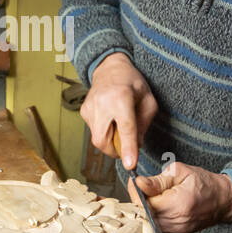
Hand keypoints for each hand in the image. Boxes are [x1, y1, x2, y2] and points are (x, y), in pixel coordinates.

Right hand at [81, 53, 157, 169]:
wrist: (110, 67)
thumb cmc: (132, 83)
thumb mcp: (148, 100)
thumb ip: (144, 124)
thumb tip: (136, 146)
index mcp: (121, 97)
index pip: (125, 128)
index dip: (128, 148)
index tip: (130, 165)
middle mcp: (102, 103)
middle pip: (103, 140)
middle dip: (115, 151)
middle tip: (126, 147)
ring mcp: (89, 107)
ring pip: (97, 139)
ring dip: (110, 140)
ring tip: (118, 125)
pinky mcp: (83, 112)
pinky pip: (94, 131)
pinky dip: (104, 132)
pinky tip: (110, 119)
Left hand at [130, 161, 231, 232]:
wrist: (223, 199)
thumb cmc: (204, 183)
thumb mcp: (180, 172)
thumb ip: (158, 180)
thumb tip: (139, 183)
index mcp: (178, 204)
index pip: (145, 203)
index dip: (136, 192)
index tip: (135, 182)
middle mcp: (178, 221)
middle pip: (145, 216)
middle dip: (139, 202)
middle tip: (141, 188)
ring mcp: (178, 231)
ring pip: (148, 224)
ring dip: (145, 211)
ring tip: (151, 197)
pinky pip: (156, 230)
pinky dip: (152, 219)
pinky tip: (156, 208)